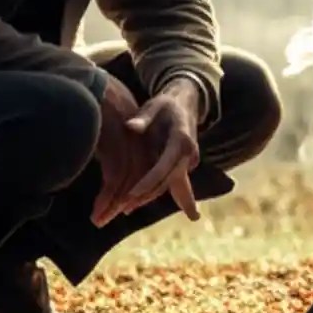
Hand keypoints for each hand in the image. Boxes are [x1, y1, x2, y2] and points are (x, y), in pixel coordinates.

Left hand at [91, 77, 201, 225]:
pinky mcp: (186, 165)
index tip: (129, 195)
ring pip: (170, 185)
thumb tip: (130, 126)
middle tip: (123, 209)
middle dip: (145, 196)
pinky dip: (156, 190)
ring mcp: (190, 161)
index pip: (163, 167)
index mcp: (182, 139)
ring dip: (150, 197)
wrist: (187, 102)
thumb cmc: (167, 103)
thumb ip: (144, 117)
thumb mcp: (155, 104)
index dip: (146, 183)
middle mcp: (189, 154)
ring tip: (127, 210)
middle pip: (166, 182)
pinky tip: (139, 201)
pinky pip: (171, 182)